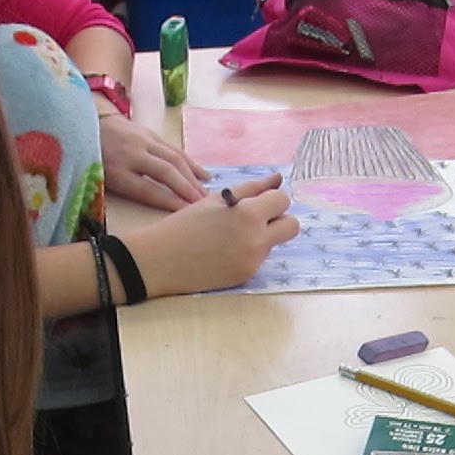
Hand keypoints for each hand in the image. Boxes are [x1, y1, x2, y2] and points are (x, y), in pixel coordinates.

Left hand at [98, 113, 209, 210]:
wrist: (85, 121)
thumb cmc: (93, 158)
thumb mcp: (100, 178)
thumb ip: (124, 190)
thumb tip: (156, 205)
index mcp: (116, 169)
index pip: (147, 189)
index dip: (168, 201)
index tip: (186, 213)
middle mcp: (131, 153)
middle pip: (165, 172)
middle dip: (187, 190)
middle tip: (204, 206)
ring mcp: (142, 140)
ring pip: (174, 158)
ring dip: (193, 178)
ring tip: (206, 194)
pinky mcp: (149, 133)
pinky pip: (174, 149)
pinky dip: (191, 163)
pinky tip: (204, 175)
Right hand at [129, 173, 299, 297]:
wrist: (162, 259)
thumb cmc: (186, 223)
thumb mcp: (216, 200)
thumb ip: (251, 190)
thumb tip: (278, 179)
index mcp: (248, 214)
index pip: (282, 201)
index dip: (272, 199)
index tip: (259, 201)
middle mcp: (256, 239)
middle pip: (292, 226)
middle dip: (279, 219)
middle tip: (257, 218)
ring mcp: (254, 261)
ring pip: (275, 243)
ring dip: (263, 236)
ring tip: (232, 234)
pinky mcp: (247, 275)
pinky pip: (260, 258)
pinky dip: (249, 252)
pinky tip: (226, 250)